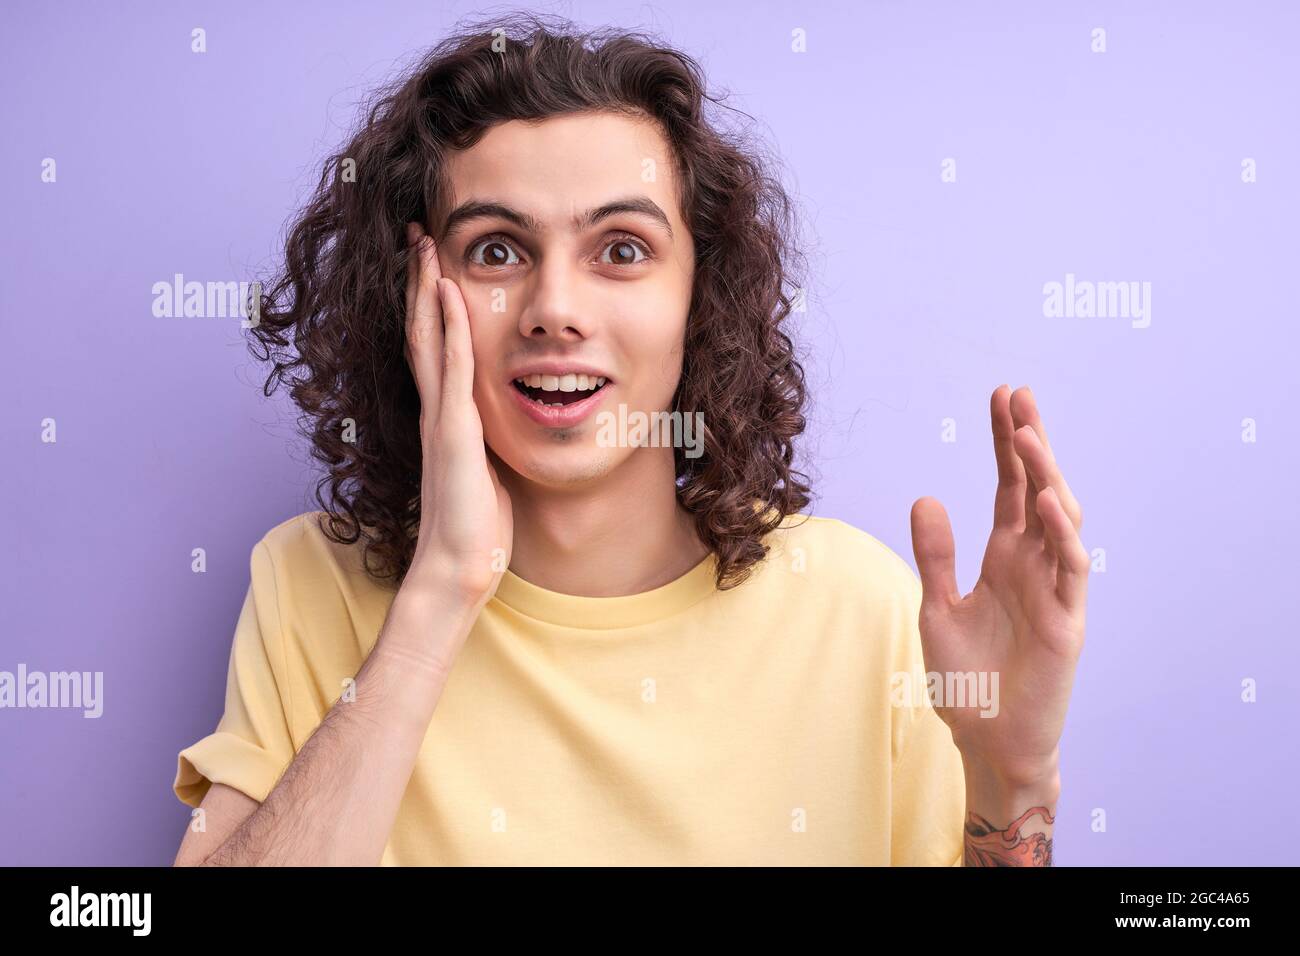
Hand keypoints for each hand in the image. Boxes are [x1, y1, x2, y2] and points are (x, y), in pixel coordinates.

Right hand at [402, 222, 512, 605]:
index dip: (430, 304)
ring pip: (428, 338)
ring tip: (423, 243)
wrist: (458, 567)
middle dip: (419, 280)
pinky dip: (449, 327)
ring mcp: (441, 418)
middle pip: (421, 330)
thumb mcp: (487, 471)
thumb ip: (489, 442)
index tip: (434, 264)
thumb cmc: (476, 528)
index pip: (432, 347)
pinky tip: (450, 292)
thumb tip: (510, 425)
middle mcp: (436, 410)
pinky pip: (452, 369)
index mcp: (445, 418)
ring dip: (426, 288)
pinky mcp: (453, 432)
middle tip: (416, 234)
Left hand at [909, 385, 1087, 785]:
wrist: (986, 741)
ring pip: (1062, 520)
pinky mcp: (1067, 622)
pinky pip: (1071, 569)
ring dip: (1047, 477)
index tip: (1001, 396)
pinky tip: (1047, 502)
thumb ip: (935, 556)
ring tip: (1027, 436)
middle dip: (1030, 443)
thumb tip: (924, 496)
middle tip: (1019, 396)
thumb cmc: (966, 678)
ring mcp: (1055, 590)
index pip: (1009, 486)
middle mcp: (1033, 565)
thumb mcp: (936, 609)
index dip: (1005, 443)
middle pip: (1038, 490)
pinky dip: (1062, 535)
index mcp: (1003, 557)